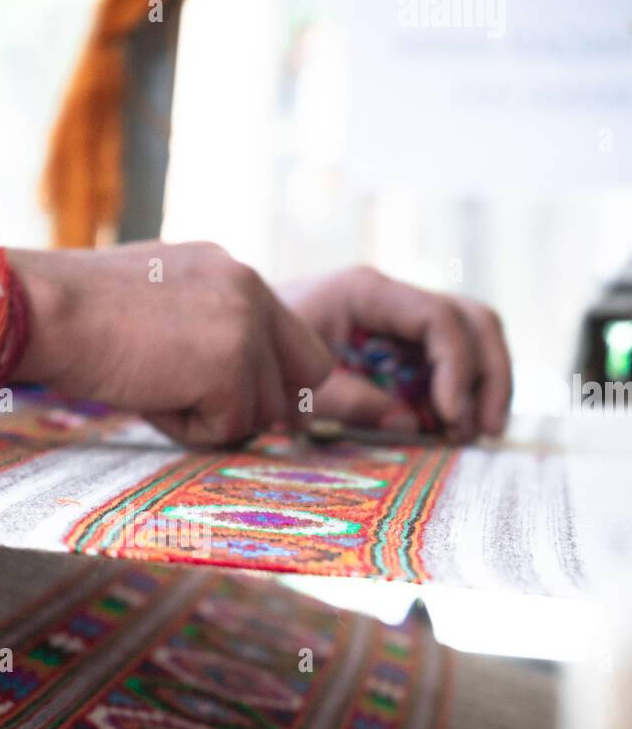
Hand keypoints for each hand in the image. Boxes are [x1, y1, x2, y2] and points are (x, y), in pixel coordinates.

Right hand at [9, 241, 333, 445]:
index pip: (294, 338)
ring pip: (263, 410)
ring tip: (153, 388)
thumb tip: (225, 376)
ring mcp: (246, 325)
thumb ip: (204, 326)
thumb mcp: (157, 302)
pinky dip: (186, 428)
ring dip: (211, 418)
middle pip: (304, 375)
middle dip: (261, 405)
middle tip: (204, 411)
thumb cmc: (76, 314)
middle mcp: (250, 288)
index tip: (247, 402)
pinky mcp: (231, 366)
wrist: (45, 309)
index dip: (276, 379)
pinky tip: (148, 396)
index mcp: (232, 271)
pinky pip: (228, 428)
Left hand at [280, 266, 511, 440]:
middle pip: (474, 321)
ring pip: (475, 337)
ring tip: (473, 436)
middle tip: (481, 431)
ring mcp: (405, 322)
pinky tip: (454, 431)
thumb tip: (409, 425)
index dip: (456, 366)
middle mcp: (395, 300)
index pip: (437, 318)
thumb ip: (350, 402)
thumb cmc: (264, 363)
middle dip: (487, 375)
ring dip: (484, 386)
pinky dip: (463, 394)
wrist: (241, 349)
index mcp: (368, 293)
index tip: (448, 416)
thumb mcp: (298, 389)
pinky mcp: (406, 347)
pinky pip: (453, 362)